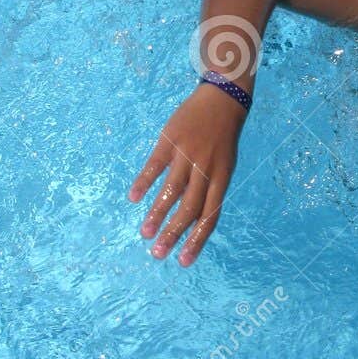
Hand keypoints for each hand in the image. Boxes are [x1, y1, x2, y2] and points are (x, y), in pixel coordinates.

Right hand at [129, 84, 245, 266]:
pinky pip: (155, 165)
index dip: (197, 239)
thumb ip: (208, 188)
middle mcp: (206, 169)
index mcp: (222, 177)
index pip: (210, 215)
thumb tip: (190, 218)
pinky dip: (144, 182)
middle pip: (189, 208)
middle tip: (158, 254)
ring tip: (145, 233)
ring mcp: (188, 154)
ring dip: (157, 214)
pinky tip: (133, 197)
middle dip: (173, 233)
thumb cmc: (223, 137)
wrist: (222, 98)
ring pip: (171, 190)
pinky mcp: (171, 140)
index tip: (183, 261)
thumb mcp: (224, 164)